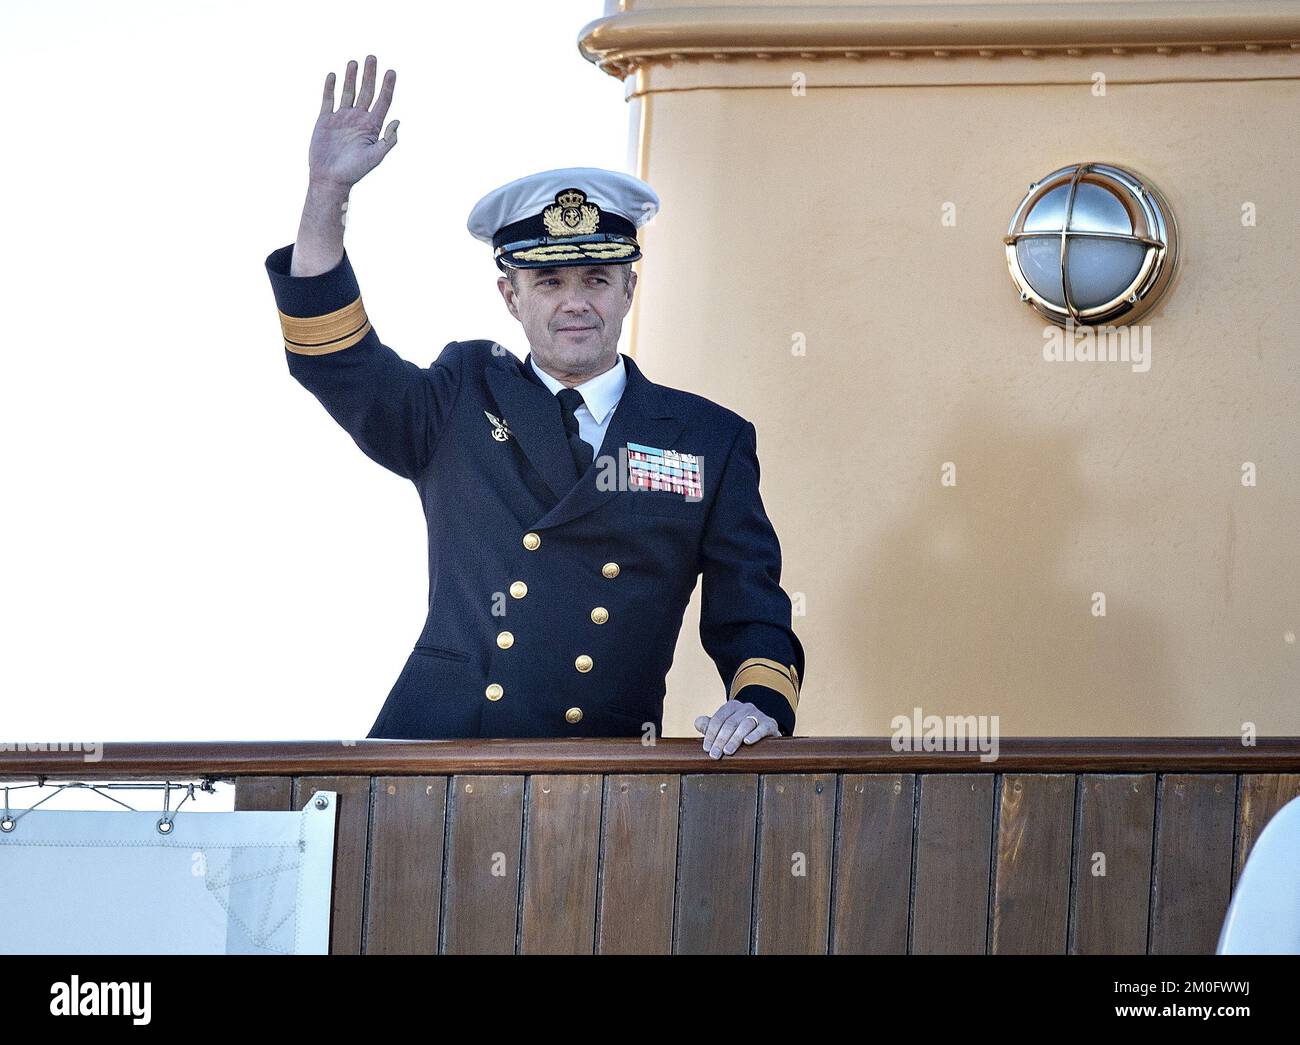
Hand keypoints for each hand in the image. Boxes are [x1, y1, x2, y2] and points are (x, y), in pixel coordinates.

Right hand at [309, 55, 398, 189]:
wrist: (330, 179)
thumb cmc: (355, 171)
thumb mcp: (375, 157)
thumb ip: (388, 140)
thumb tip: (398, 121)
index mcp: (372, 127)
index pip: (382, 102)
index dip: (387, 87)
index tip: (391, 72)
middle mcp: (358, 119)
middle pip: (366, 92)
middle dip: (370, 75)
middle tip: (372, 57)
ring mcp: (342, 118)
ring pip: (348, 92)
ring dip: (351, 77)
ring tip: (354, 62)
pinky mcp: (325, 120)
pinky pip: (328, 99)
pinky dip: (330, 87)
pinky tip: (333, 75)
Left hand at [694, 700, 781, 758]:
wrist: (766, 731)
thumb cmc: (740, 731)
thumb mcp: (724, 727)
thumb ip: (710, 725)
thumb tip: (698, 722)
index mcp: (731, 707)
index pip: (718, 719)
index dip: (710, 734)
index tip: (707, 749)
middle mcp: (745, 708)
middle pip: (730, 723)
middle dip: (720, 740)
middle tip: (715, 755)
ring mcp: (758, 714)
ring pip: (744, 725)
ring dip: (734, 739)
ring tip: (728, 752)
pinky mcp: (770, 723)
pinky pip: (761, 728)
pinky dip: (754, 735)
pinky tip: (747, 742)